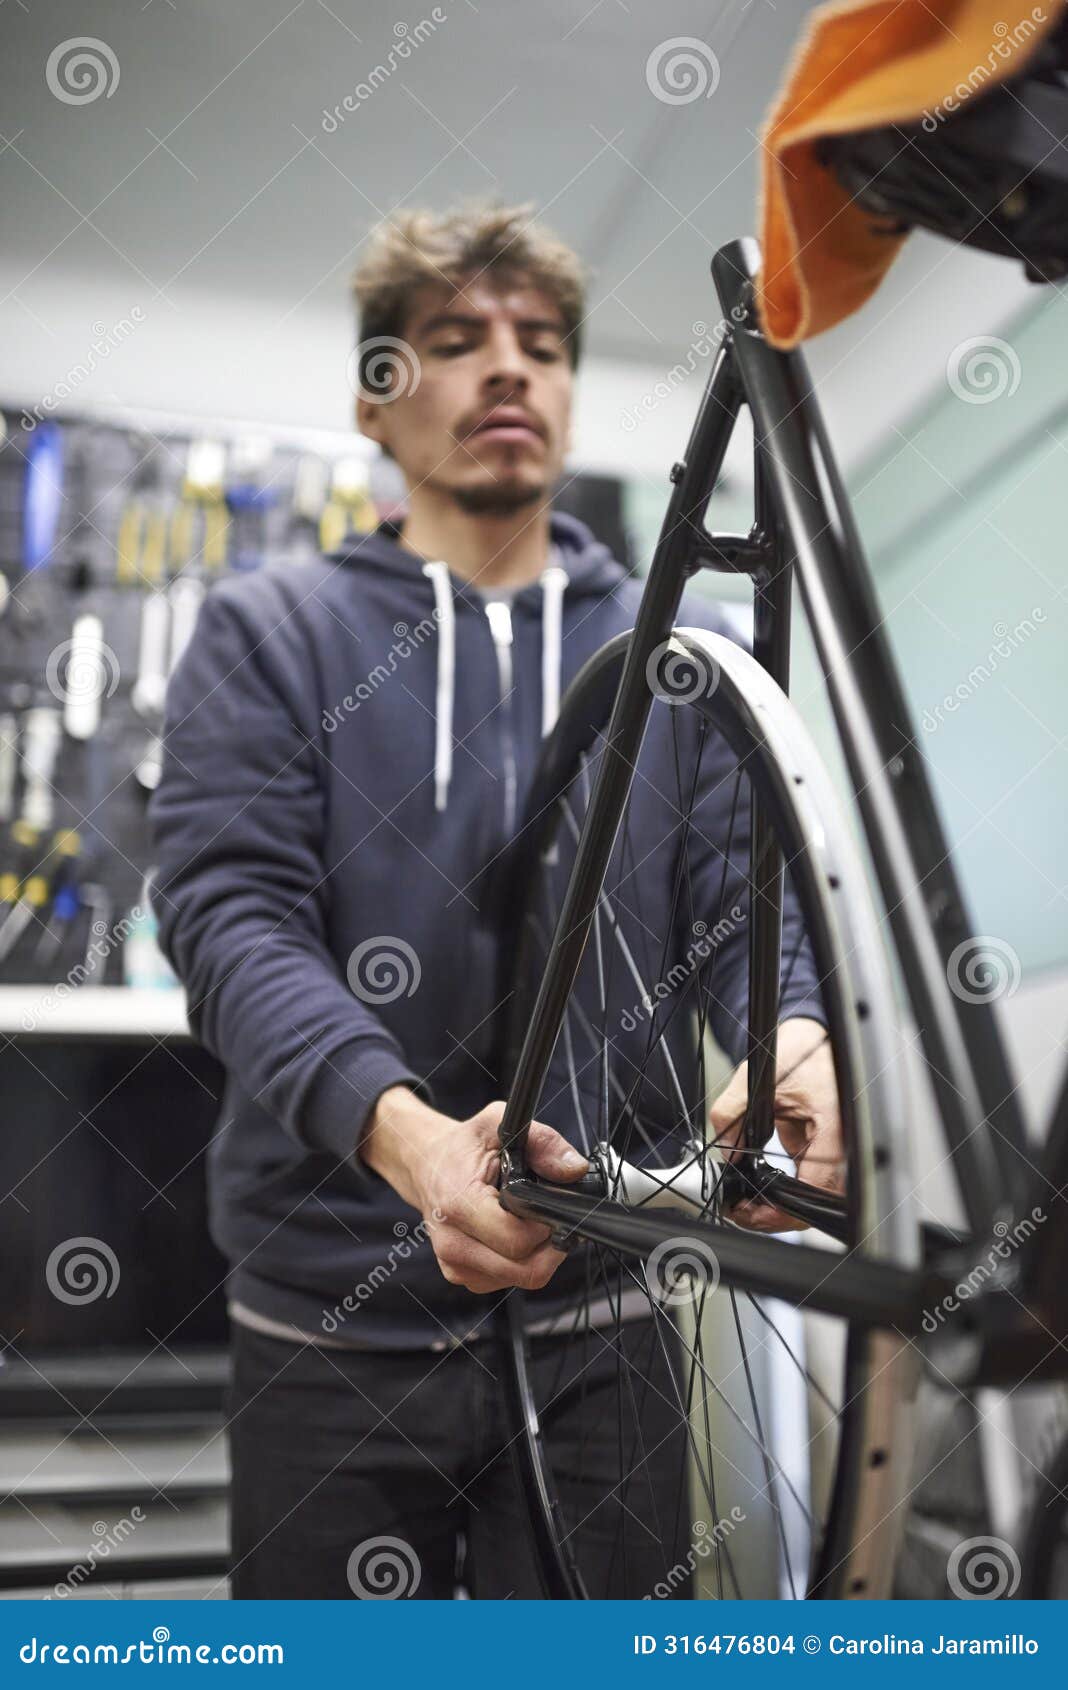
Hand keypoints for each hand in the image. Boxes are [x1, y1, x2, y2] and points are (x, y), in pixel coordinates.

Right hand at [360, 1088, 589, 1292]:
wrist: (425, 1166)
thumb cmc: (462, 1147)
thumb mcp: (497, 1124)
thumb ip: (542, 1141)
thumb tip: (574, 1169)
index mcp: (459, 1205)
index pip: (518, 1240)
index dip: (546, 1224)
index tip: (550, 1203)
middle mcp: (453, 1243)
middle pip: (526, 1270)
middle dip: (550, 1244)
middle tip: (549, 1215)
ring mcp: (455, 1265)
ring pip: (522, 1278)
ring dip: (538, 1254)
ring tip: (529, 1220)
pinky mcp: (461, 1276)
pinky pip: (509, 1281)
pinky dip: (522, 1261)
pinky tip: (514, 1232)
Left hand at [708, 1018, 842, 1232]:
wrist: (811, 1040)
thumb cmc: (796, 1052)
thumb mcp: (754, 1080)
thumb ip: (733, 1117)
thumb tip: (727, 1157)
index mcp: (836, 1123)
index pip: (819, 1184)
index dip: (785, 1207)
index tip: (753, 1211)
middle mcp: (844, 1142)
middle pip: (821, 1201)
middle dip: (782, 1215)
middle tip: (745, 1213)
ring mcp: (837, 1150)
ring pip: (817, 1198)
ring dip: (784, 1208)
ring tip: (748, 1207)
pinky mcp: (826, 1153)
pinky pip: (810, 1184)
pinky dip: (786, 1193)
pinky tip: (761, 1194)